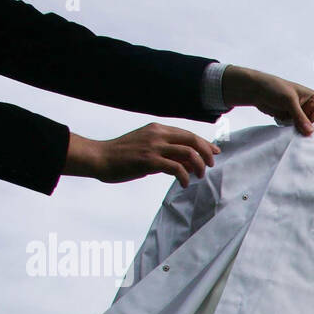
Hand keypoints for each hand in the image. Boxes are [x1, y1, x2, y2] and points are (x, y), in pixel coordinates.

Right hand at [65, 125, 219, 187]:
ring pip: (188, 153)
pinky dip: (185, 177)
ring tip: (198, 176)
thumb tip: (189, 162)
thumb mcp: (147, 148)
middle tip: (209, 166)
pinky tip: (184, 184)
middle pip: (192, 140)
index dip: (204, 143)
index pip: (187, 134)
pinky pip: (176, 168)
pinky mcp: (149, 161)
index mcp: (157, 129)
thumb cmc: (122, 155)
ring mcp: (154, 147)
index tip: (214, 152)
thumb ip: (167, 152)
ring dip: (198, 166)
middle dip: (206, 153)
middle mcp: (157, 134)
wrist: (99, 157)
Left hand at [222, 65, 313, 135]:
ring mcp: (299, 114)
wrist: (256, 90)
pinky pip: (294, 130)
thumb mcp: (289, 101)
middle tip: (303, 142)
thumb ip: (300, 117)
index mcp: (313, 99)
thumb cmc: (273, 87)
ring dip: (299, 134)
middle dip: (307, 133)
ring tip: (296, 140)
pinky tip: (290, 138)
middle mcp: (308, 107)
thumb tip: (310, 132)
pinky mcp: (290, 120)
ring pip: (303, 129)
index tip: (312, 139)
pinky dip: (292, 134)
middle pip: (312, 125)